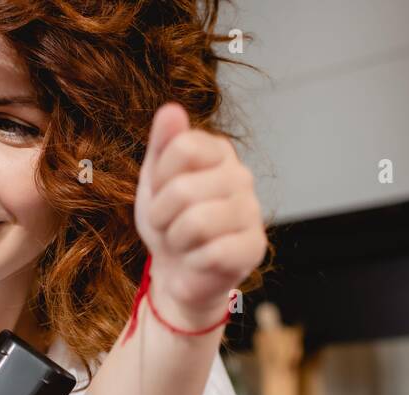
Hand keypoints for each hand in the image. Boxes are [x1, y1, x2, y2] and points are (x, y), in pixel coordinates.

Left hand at [134, 102, 266, 327]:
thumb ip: (162, 143)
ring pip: (196, 222)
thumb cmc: (168, 221)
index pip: (182, 147)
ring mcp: (252, 212)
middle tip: (169, 225)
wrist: (177, 270)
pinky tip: (199, 261)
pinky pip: (211, 253)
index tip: (161, 193)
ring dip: (176, 240)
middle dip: (161, 216)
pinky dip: (192, 262)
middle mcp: (241, 176)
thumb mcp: (154, 179)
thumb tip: (171, 110)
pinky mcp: (254, 248)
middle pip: (183, 189)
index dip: (159, 178)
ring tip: (183, 242)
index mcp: (218, 152)